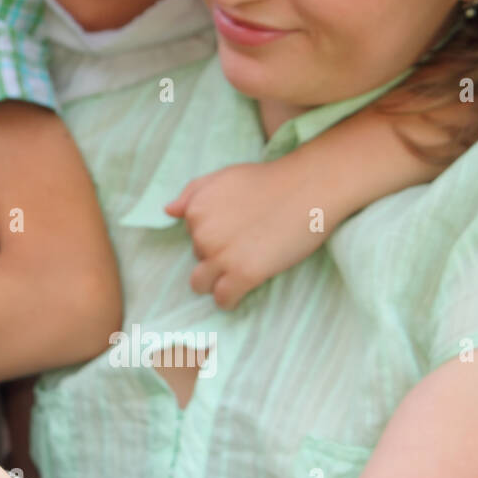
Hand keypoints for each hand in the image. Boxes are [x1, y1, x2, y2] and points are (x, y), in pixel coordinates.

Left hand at [165, 159, 330, 308]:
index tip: (233, 232)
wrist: (309, 189)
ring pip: (202, 283)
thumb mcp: (223, 176)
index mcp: (195, 210)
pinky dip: (227, 300)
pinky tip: (237, 296)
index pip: (192, 235)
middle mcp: (202, 234)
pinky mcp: (243, 274)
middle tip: (244, 247)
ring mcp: (221, 256)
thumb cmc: (269, 181)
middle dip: (216, 256)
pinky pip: (223, 298)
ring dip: (215, 282)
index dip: (212, 235)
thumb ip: (193, 192)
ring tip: (235, 275)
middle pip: (198, 257)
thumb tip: (168, 211)